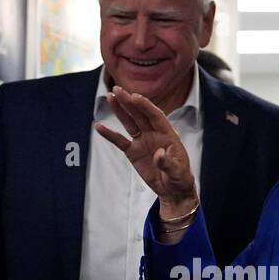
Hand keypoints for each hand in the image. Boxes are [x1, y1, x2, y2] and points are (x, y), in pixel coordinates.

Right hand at [95, 86, 197, 215]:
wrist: (173, 190)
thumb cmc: (179, 178)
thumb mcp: (178, 172)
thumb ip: (168, 163)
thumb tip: (159, 154)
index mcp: (168, 134)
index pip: (156, 116)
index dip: (146, 106)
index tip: (135, 97)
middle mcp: (154, 134)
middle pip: (140, 114)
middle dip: (129, 102)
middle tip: (117, 89)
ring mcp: (143, 141)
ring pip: (129, 122)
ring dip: (120, 110)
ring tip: (110, 96)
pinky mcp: (133, 151)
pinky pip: (120, 141)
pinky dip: (110, 134)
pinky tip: (99, 127)